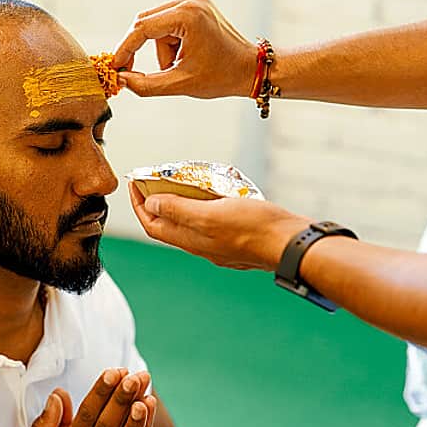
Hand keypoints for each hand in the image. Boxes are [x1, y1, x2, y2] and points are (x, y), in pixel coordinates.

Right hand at [111, 0, 258, 98]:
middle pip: (146, 23)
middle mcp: (190, 1)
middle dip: (143, 50)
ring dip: (161, 50)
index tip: (115, 67)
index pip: (142, 28)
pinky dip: (170, 43)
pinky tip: (186, 55)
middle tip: (135, 73)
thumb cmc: (221, 77)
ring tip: (181, 66)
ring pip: (156, 26)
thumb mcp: (181, 84)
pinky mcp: (196, 5)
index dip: (125, 49)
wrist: (250, 69)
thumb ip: (146, 85)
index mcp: (188, 16)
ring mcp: (194, 0)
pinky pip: (168, 24)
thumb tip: (120, 80)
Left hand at [130, 182, 309, 270]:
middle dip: (158, 202)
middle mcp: (202, 246)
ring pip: (191, 223)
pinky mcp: (235, 240)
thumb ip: (178, 210)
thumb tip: (150, 204)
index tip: (136, 184)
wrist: (290, 243)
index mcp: (192, 240)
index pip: (153, 225)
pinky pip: (210, 222)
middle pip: (169, 225)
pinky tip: (212, 195)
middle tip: (157, 180)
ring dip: (182, 203)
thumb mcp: (211, 214)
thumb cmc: (254, 228)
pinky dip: (203, 207)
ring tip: (184, 182)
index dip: (139, 205)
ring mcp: (219, 245)